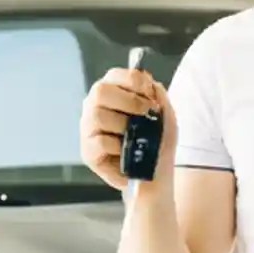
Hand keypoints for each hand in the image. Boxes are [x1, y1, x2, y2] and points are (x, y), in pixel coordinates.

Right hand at [80, 68, 176, 189]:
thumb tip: (152, 84)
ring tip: (137, 137)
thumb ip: (159, 97)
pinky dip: (119, 147)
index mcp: (114, 93)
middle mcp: (96, 107)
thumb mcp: (165, 117)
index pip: (115, 75)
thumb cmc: (157, 143)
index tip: (149, 91)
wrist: (156, 177)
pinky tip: (127, 153)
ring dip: (124, 125)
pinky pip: (100, 142)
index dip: (132, 80)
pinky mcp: (88, 152)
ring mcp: (89, 129)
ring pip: (98, 116)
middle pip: (100, 91)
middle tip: (146, 113)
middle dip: (128, 101)